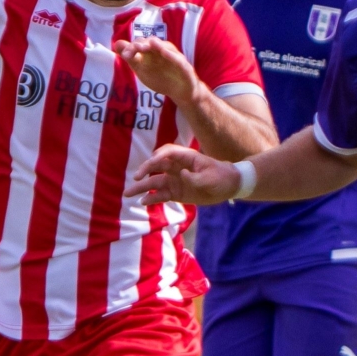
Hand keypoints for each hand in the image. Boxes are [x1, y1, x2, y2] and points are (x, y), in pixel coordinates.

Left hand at [113, 36, 200, 105]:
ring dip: (158, 45)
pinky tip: (164, 52)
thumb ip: (131, 58)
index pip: (142, 44)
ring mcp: (175, 58)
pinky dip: (172, 56)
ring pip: (167, 48)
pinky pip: (179, 60)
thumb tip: (117, 43)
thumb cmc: (161, 78)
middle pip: (153, 43)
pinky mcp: (185, 67)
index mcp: (153, 52)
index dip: (133, 46)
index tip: (124, 54)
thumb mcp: (142, 70)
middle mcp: (164, 52)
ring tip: (149, 44)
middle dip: (144, 44)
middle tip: (135, 48)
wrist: (181, 93)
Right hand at [125, 145, 240, 205]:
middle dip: (144, 171)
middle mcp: (176, 167)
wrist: (229, 186)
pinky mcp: (176, 192)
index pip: (166, 153)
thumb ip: (196, 177)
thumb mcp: (211, 177)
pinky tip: (143, 202)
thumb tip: (182, 175)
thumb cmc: (221, 177)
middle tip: (135, 179)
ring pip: (154, 182)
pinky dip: (152, 198)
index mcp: (185, 158)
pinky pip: (161, 195)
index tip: (149, 165)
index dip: (156, 158)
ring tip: (128, 194)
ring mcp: (175, 180)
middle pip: (156, 166)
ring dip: (142, 187)